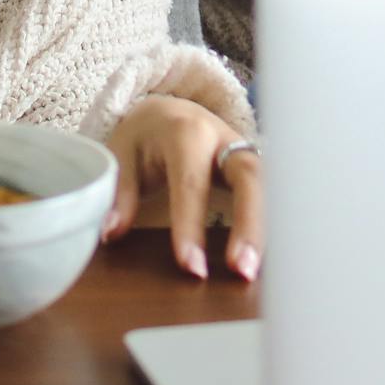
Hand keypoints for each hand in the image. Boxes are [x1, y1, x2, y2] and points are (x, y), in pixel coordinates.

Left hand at [102, 94, 262, 281]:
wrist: (171, 111)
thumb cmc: (145, 136)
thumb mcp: (121, 153)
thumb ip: (118, 190)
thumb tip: (110, 232)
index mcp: (186, 131)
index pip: (190, 182)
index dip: (191, 225)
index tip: (191, 266)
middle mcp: (224, 138)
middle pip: (247, 178)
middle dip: (249, 225)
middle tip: (242, 270)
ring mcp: (246, 152)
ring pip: (268, 187)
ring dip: (266, 231)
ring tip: (256, 274)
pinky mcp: (257, 168)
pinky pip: (273, 196)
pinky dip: (273, 227)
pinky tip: (268, 262)